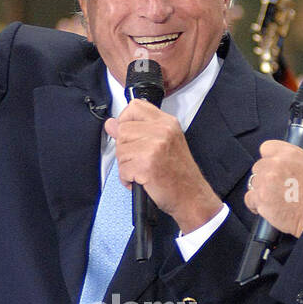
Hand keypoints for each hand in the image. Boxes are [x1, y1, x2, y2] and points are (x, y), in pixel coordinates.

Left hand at [105, 100, 221, 234]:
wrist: (191, 196)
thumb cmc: (179, 173)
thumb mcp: (164, 143)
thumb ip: (138, 130)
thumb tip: (111, 124)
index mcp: (167, 123)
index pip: (135, 107)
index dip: (125, 120)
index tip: (129, 134)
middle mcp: (162, 131)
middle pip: (122, 130)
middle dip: (125, 149)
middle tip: (140, 160)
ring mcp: (154, 147)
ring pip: (120, 151)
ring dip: (126, 166)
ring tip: (142, 171)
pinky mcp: (146, 165)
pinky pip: (122, 169)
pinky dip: (127, 179)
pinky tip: (141, 180)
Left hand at [244, 141, 302, 238]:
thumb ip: (290, 161)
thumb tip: (278, 163)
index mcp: (289, 153)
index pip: (266, 148)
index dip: (268, 159)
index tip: (271, 167)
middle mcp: (276, 164)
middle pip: (258, 167)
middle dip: (265, 177)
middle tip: (276, 187)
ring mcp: (266, 181)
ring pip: (253, 183)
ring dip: (261, 190)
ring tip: (274, 199)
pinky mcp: (260, 198)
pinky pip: (249, 198)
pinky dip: (255, 204)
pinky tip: (266, 207)